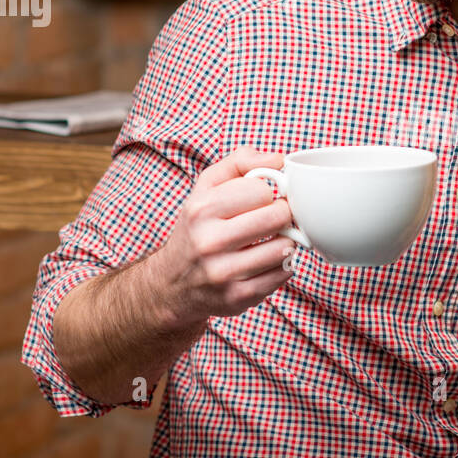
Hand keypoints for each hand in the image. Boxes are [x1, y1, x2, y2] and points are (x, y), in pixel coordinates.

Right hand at [151, 146, 295, 328]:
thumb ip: (240, 163)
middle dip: (283, 215)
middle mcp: (209, 241)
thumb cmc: (198, 228)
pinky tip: (265, 262)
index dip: (268, 192)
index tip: (263, 199)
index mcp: (201, 209)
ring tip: (270, 240)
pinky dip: (281, 266)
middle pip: (278, 217)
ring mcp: (223, 273)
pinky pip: (282, 275)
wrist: (172, 283)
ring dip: (285, 242)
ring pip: (284, 248)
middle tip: (275, 218)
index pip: (262, 189)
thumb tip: (278, 160)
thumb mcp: (206, 188)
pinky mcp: (238, 297)